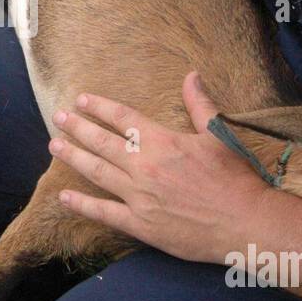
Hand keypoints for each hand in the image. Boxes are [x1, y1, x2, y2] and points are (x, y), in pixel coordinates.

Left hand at [47, 72, 272, 262]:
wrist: (246, 223)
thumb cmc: (235, 179)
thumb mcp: (218, 135)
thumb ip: (200, 105)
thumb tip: (191, 75)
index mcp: (163, 142)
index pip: (123, 118)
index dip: (100, 107)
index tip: (82, 99)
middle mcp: (145, 167)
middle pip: (102, 142)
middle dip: (77, 128)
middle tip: (58, 117)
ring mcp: (140, 197)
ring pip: (97, 172)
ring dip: (74, 157)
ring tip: (55, 146)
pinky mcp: (141, 224)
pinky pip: (104, 213)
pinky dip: (82, 204)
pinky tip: (64, 196)